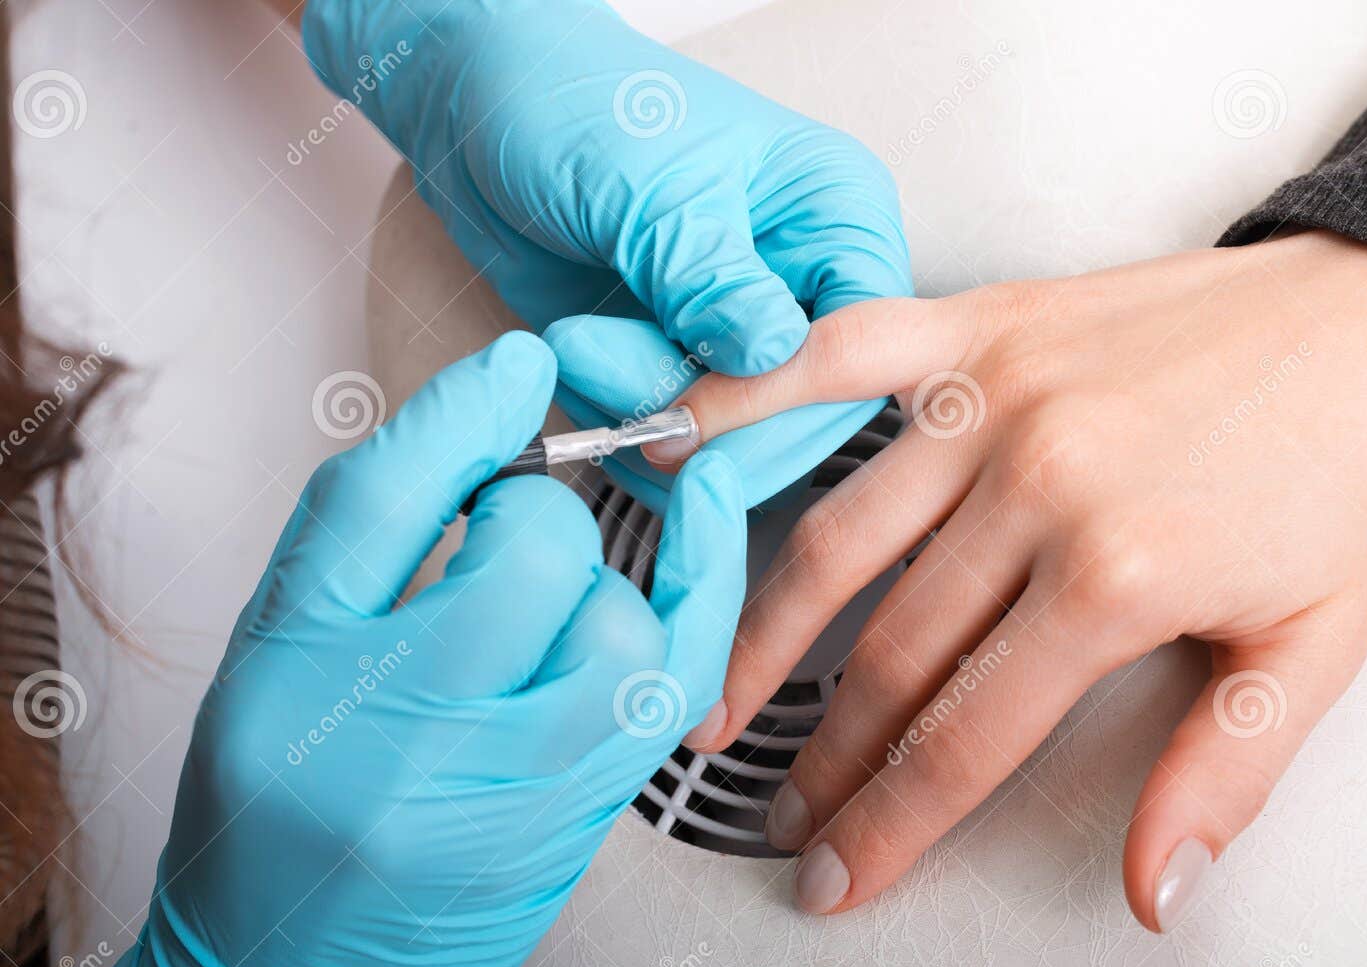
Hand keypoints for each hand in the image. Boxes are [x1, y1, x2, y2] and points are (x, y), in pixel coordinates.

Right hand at [54, 333, 745, 966]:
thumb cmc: (266, 811)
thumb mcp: (273, 654)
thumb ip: (369, 530)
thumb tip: (496, 407)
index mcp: (293, 673)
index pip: (382, 500)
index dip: (465, 412)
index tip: (520, 365)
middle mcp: (398, 737)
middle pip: (530, 556)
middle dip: (542, 516)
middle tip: (515, 532)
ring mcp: (501, 795)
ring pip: (619, 627)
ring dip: (605, 581)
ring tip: (555, 597)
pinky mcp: (574, 829)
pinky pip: (669, 693)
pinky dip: (697, 605)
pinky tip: (703, 545)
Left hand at [300, 0, 909, 508]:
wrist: (477, 108)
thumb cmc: (573, 103)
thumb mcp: (651, 188)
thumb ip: (713, 277)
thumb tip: (776, 356)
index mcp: (834, 218)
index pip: (865, 345)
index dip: (803, 397)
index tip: (723, 423)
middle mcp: (799, 285)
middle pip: (808, 413)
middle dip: (715, 424)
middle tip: (642, 418)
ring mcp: (734, 334)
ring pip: (729, 439)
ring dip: (642, 410)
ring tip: (576, 343)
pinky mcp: (673, 367)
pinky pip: (666, 438)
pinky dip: (612, 415)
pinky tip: (570, 354)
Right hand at [665, 231, 1366, 930]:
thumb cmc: (1355, 475)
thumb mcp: (1318, 647)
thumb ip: (1220, 774)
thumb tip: (1150, 891)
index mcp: (1120, 574)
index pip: (966, 736)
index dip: (890, 824)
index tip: (836, 877)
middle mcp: (1038, 483)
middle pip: (890, 656)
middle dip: (827, 761)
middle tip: (786, 818)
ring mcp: (994, 393)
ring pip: (836, 537)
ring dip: (760, 637)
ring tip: (716, 709)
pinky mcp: (978, 322)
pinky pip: (837, 360)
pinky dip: (747, 402)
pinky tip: (679, 449)